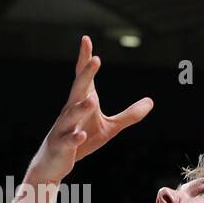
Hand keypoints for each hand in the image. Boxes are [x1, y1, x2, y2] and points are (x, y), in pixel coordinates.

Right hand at [31, 36, 152, 183]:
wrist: (52, 163)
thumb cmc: (80, 140)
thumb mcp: (109, 128)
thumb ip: (129, 116)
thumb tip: (151, 102)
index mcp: (80, 103)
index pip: (82, 78)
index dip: (85, 60)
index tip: (86, 39)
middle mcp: (69, 111)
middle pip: (78, 89)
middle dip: (86, 75)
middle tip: (95, 59)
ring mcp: (63, 128)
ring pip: (71, 115)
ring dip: (81, 107)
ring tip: (93, 99)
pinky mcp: (62, 146)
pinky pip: (69, 140)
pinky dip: (75, 137)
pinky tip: (82, 134)